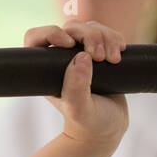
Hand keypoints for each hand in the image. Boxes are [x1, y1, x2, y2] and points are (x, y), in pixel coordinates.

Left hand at [25, 20, 128, 150]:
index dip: (50, 33)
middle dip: (89, 36)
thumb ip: (76, 88)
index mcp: (46, 71)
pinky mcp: (99, 53)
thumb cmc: (88, 123)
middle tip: (101, 58)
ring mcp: (80, 54)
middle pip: (70, 28)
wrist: (107, 128)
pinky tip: (121, 51)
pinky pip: (105, 33)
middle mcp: (60, 60)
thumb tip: (80, 57)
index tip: (69, 44)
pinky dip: (115, 37)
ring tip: (114, 60)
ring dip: (106, 37)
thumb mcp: (81, 110)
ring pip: (90, 27)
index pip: (35, 39)